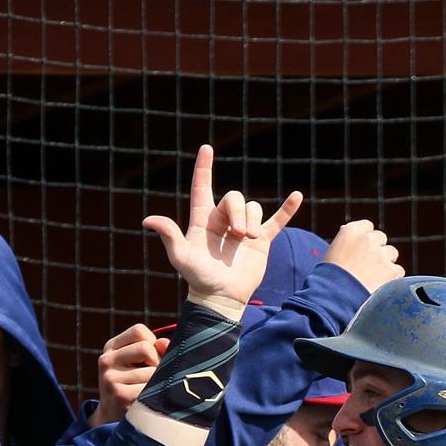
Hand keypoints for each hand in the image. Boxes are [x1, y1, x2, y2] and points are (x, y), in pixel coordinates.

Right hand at [89, 324, 167, 425]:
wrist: (113, 420)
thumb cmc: (133, 386)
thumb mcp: (138, 364)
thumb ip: (154, 350)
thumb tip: (165, 343)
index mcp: (111, 348)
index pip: (139, 331)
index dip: (152, 344)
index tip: (149, 360)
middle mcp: (106, 361)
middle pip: (147, 349)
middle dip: (157, 363)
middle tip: (151, 378)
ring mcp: (111, 379)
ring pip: (153, 371)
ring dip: (158, 382)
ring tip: (147, 392)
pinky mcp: (120, 396)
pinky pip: (152, 389)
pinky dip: (156, 395)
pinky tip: (147, 401)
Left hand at [142, 145, 304, 310]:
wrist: (222, 297)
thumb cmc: (198, 278)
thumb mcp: (181, 257)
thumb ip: (169, 235)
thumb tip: (148, 220)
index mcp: (203, 219)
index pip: (202, 187)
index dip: (204, 168)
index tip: (206, 148)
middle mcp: (223, 220)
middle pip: (235, 198)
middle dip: (239, 212)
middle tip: (239, 235)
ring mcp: (244, 229)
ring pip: (253, 207)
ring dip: (253, 220)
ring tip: (250, 239)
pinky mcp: (262, 240)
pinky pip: (277, 220)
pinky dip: (288, 209)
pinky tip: (297, 196)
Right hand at [321, 219, 403, 293]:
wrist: (333, 300)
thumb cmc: (328, 279)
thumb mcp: (331, 254)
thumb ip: (345, 242)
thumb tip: (351, 231)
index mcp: (350, 232)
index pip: (367, 226)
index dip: (365, 238)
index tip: (362, 248)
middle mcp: (367, 239)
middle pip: (380, 238)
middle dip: (376, 249)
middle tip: (369, 265)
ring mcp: (380, 254)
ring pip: (391, 252)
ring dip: (385, 262)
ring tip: (374, 278)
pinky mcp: (391, 270)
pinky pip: (398, 270)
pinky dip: (392, 278)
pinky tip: (380, 286)